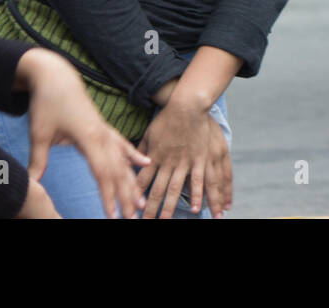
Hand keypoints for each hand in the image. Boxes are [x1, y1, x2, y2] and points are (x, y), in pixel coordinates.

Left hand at [17, 49, 149, 218]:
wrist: (56, 76)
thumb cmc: (47, 103)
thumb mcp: (39, 133)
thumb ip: (37, 161)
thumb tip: (31, 184)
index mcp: (88, 137)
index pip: (102, 172)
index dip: (108, 194)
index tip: (112, 214)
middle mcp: (102, 135)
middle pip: (118, 170)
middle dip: (126, 194)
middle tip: (133, 216)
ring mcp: (105, 131)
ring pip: (123, 160)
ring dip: (132, 181)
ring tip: (141, 201)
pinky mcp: (104, 127)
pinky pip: (123, 144)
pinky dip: (134, 155)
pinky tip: (145, 163)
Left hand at [135, 93, 227, 218]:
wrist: (187, 106)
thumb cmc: (167, 118)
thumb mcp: (150, 134)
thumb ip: (141, 150)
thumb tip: (131, 161)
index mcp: (154, 157)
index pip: (141, 181)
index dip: (135, 197)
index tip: (129, 209)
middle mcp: (168, 163)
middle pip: (157, 191)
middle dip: (150, 209)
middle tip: (145, 223)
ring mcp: (184, 162)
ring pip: (176, 190)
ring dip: (171, 208)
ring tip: (167, 223)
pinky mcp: (199, 159)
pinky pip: (198, 181)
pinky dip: (197, 196)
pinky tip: (196, 209)